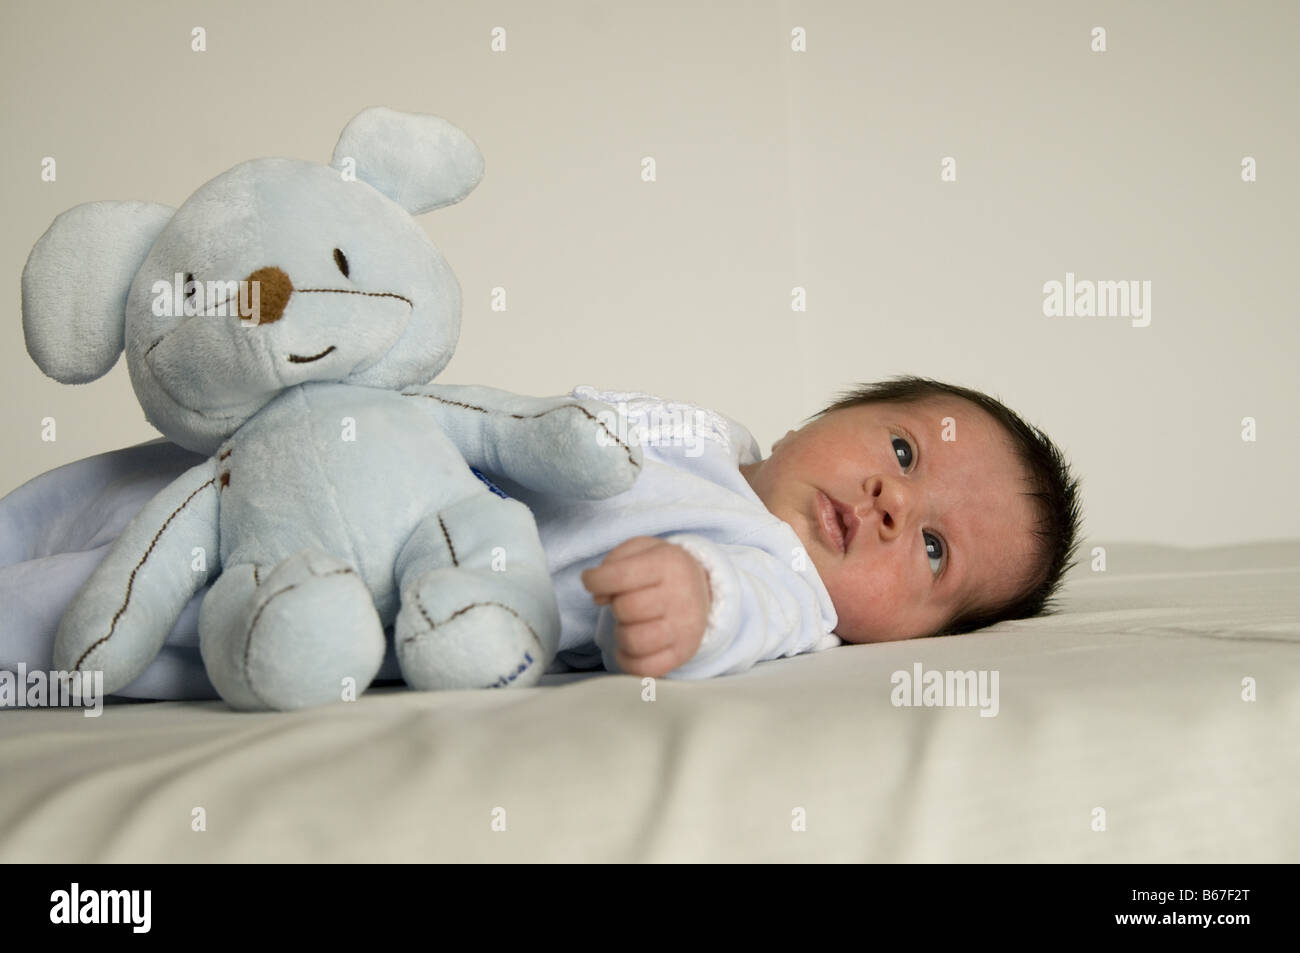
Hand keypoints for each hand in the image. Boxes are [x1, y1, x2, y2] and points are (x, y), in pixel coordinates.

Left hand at [580, 536, 710, 676]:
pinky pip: (644, 668)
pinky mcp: (683, 653)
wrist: (703, 587)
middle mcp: (680, 595)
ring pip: (633, 641)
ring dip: (621, 634)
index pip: (619, 576)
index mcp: (667, 563)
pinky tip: (628, 648)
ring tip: (629, 624)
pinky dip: (627, 661)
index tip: (592, 581)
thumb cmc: (661, 569)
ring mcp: (684, 628)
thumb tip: (599, 598)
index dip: (594, 580)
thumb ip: (613, 562)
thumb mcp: (640, 548)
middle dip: (615, 606)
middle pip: (626, 609)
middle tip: (623, 602)